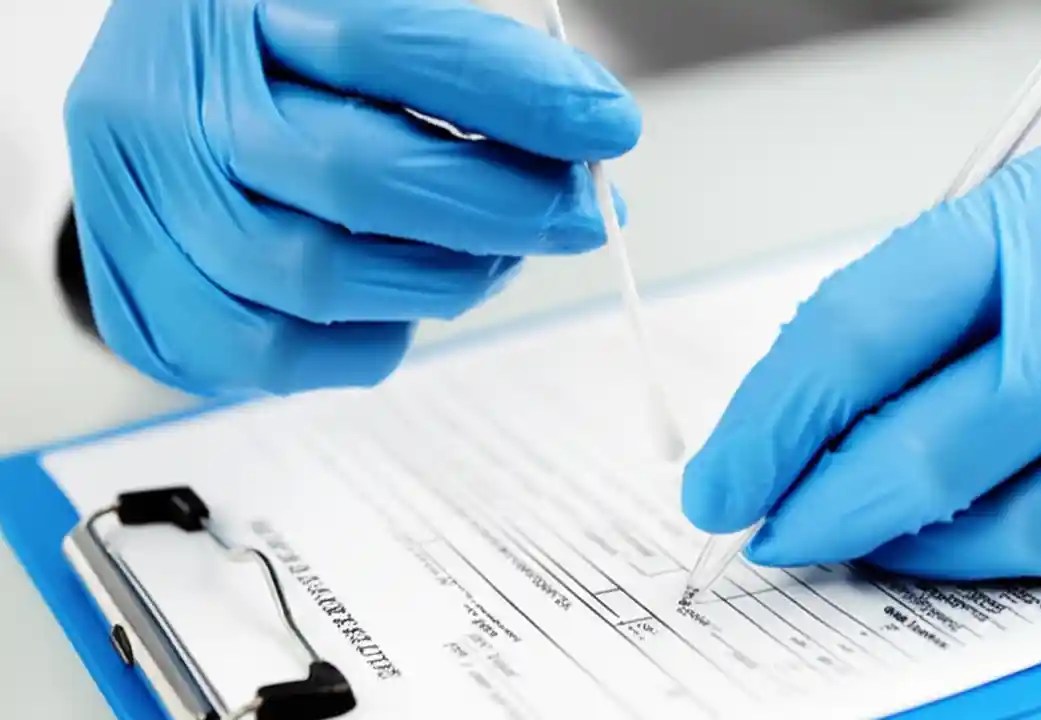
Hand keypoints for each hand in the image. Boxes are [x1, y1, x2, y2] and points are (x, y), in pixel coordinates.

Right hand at [64, 0, 638, 395]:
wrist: (147, 128)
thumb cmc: (269, 70)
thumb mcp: (346, 21)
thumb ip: (455, 65)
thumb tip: (587, 137)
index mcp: (229, 8)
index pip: (391, 45)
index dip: (515, 91)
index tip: (605, 125)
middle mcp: (170, 111)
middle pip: (360, 175)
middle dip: (502, 207)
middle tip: (584, 214)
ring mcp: (150, 219)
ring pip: (327, 279)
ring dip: (449, 277)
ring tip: (499, 254)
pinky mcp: (154, 310)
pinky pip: (285, 357)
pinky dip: (376, 337)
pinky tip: (406, 300)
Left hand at [683, 77, 1040, 578]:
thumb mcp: (998, 232)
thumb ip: (902, 332)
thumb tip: (794, 444)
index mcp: (1025, 223)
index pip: (861, 335)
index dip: (774, 426)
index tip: (721, 485)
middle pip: (939, 450)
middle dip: (836, 513)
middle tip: (785, 534)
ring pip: (1026, 527)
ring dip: (932, 551)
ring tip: (889, 534)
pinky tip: (1013, 512)